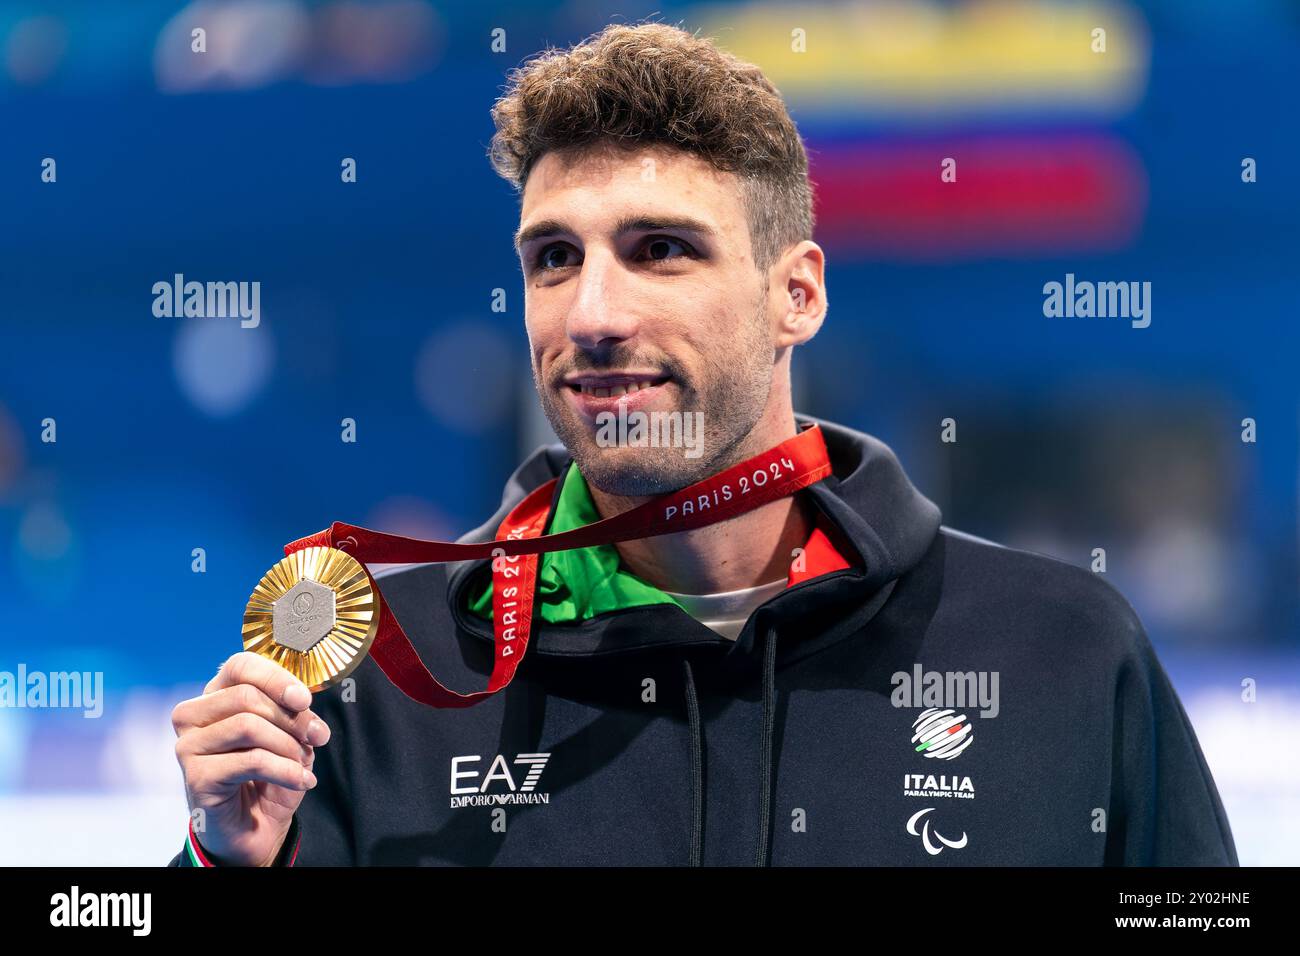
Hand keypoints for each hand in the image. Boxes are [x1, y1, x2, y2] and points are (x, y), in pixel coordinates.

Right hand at [171, 651, 330, 865]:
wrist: (255, 827)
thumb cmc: (268, 774)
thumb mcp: (288, 734)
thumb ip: (292, 711)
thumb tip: (303, 702)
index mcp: (216, 695)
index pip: (240, 665)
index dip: (276, 677)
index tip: (303, 699)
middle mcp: (194, 715)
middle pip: (247, 695)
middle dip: (291, 717)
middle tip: (315, 737)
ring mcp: (189, 745)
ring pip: (248, 725)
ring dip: (288, 745)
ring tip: (302, 763)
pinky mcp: (195, 776)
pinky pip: (250, 760)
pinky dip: (285, 770)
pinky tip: (300, 780)